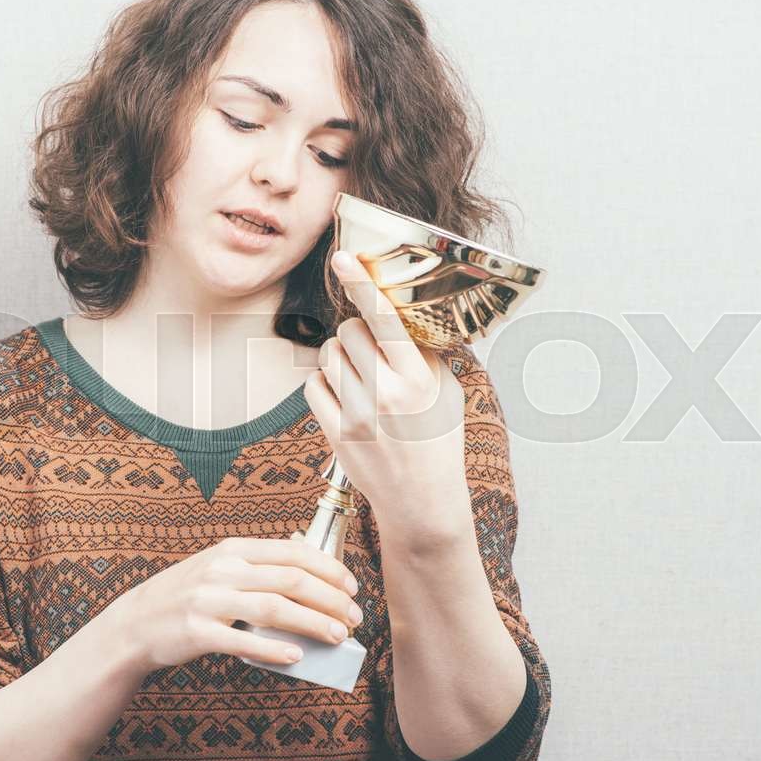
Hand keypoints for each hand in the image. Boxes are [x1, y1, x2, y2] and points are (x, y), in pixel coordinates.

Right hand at [113, 536, 363, 673]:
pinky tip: (296, 656)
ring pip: (274, 609)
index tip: (352, 587)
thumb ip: (257, 560)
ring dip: (313, 623)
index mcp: (233, 550)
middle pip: (291, 581)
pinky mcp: (198, 633)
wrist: (135, 623)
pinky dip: (273, 649)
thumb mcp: (218, 565)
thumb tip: (304, 550)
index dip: (329, 570)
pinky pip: (243, 642)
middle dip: (331, 599)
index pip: (293, 554)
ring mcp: (208, 601)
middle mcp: (222, 571)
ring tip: (337, 636)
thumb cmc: (186, 595)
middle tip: (354, 618)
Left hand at [304, 248, 468, 523]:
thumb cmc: (438, 441)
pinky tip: (344, 394)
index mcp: (419, 380)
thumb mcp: (447, 393)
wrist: (422, 501)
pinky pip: (313, 386)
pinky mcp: (336, 434)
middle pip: (351, 332)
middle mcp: (387, 395)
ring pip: (328, 356)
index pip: (386, 321)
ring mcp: (358, 415)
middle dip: (358, 332)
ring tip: (359, 374)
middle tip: (372, 350)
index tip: (343, 258)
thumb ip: (427, 355)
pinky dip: (324, 383)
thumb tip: (406, 315)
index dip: (362, 285)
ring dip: (339, 355)